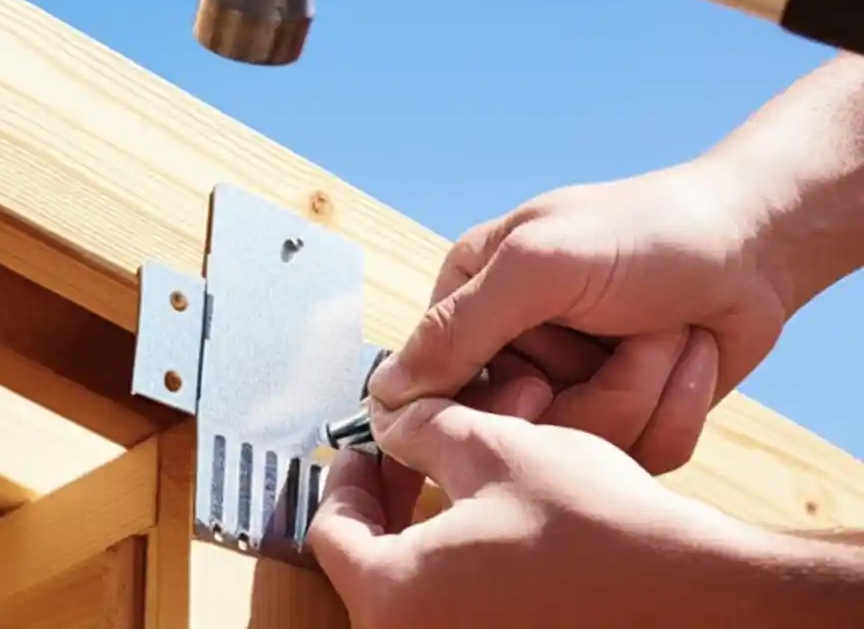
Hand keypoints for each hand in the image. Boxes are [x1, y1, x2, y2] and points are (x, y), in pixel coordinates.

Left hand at [307, 398, 863, 628]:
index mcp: (395, 599)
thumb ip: (423, 431)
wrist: (701, 599)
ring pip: (420, 588)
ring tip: (463, 479)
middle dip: (390, 500)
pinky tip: (500, 526)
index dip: (346, 478)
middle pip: (372, 565)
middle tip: (409, 458)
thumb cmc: (599, 531)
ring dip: (429, 530)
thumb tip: (392, 423)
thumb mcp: (497, 449)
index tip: (361, 449)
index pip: (332, 533)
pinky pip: (461, 612)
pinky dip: (465, 569)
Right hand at [370, 53, 863, 475]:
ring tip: (663, 337)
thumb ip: (459, 326)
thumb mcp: (540, 265)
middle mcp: (514, 350)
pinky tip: (684, 357)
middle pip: (513, 433)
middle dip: (579, 399)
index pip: (434, 388)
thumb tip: (386, 391)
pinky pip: (634, 457)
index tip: (532, 389)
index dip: (484, 406)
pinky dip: (670, 410)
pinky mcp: (624, 419)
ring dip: (636, 394)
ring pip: (577, 451)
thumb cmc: (648, 232)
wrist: (756, 243)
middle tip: (612, 344)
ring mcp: (569, 387)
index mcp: (472, 300)